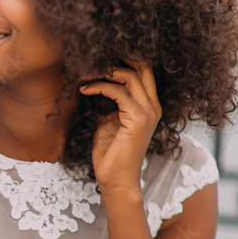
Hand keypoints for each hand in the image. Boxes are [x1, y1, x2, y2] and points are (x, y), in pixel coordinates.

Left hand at [79, 61, 161, 195]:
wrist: (116, 180)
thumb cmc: (110, 155)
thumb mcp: (108, 121)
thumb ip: (109, 102)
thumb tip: (96, 82)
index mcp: (148, 106)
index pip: (143, 71)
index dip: (123, 59)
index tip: (99, 59)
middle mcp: (152, 107)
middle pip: (142, 66)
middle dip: (117, 58)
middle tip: (93, 59)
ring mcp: (148, 112)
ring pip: (129, 76)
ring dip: (104, 72)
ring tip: (85, 75)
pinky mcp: (138, 119)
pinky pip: (118, 91)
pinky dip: (99, 87)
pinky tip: (84, 89)